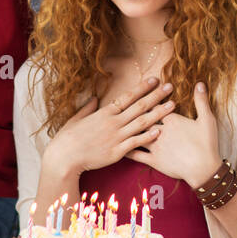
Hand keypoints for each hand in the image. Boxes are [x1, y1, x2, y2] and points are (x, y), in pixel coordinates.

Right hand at [43, 77, 174, 177]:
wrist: (64, 157)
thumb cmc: (68, 138)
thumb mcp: (76, 119)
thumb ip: (88, 108)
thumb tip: (94, 99)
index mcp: (104, 112)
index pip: (128, 96)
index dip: (142, 87)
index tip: (155, 79)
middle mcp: (113, 122)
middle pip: (139, 106)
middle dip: (156, 96)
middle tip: (170, 87)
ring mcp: (116, 137)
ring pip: (142, 122)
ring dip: (158, 113)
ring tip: (172, 106)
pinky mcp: (117, 151)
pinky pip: (136, 142)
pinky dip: (148, 136)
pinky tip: (160, 130)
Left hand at [127, 82, 221, 186]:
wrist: (204, 169)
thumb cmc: (207, 144)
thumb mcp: (207, 119)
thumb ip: (201, 100)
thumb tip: (200, 83)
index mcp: (172, 120)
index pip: (156, 106)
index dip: (150, 100)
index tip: (144, 96)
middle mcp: (160, 131)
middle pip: (144, 118)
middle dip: (135, 112)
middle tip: (124, 107)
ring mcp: (155, 146)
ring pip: (137, 134)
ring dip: (127, 129)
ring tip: (116, 125)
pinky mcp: (154, 161)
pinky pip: (137, 155)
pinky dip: (127, 150)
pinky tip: (118, 146)